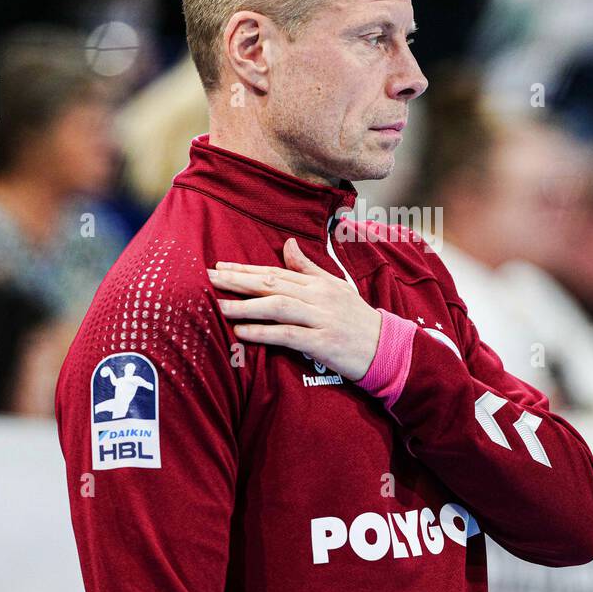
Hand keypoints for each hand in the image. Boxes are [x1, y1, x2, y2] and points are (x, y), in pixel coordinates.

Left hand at [210, 237, 381, 381]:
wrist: (386, 348)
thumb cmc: (356, 319)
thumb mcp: (336, 287)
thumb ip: (308, 267)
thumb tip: (287, 243)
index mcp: (318, 282)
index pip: (275, 271)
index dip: (245, 269)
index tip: (218, 267)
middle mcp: (318, 296)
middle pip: (271, 284)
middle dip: (237, 281)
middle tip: (206, 279)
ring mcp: (321, 318)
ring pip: (277, 306)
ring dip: (245, 305)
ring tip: (218, 306)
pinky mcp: (323, 342)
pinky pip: (288, 334)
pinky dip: (264, 332)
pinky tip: (243, 332)